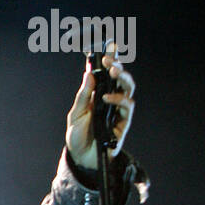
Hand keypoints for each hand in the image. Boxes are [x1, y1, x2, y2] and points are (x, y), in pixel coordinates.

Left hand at [66, 41, 135, 168]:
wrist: (81, 158)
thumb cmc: (78, 136)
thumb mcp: (75, 114)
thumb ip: (84, 95)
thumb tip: (89, 73)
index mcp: (99, 94)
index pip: (107, 73)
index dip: (111, 58)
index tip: (110, 45)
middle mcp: (111, 99)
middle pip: (121, 77)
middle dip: (118, 65)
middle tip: (110, 60)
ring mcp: (118, 110)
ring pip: (128, 88)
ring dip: (123, 78)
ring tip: (113, 72)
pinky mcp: (123, 123)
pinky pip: (127, 107)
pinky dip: (119, 99)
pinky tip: (108, 98)